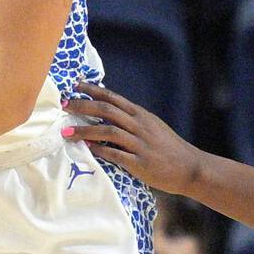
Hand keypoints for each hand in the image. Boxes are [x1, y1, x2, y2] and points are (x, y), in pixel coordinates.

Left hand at [61, 82, 204, 193]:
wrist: (189, 167)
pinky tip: (87, 149)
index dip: (93, 90)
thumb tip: (108, 112)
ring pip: (108, 131)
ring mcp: (140, 144)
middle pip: (107, 110)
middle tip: (64, 106)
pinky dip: (100, 150)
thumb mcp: (152, 126)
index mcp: (141, 115)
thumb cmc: (168, 147)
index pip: (113, 97)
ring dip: (85, 130)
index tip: (75, 85)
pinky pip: (116, 154)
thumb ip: (132, 119)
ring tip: (67, 131)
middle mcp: (139, 126)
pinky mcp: (140, 163)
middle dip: (83, 106)